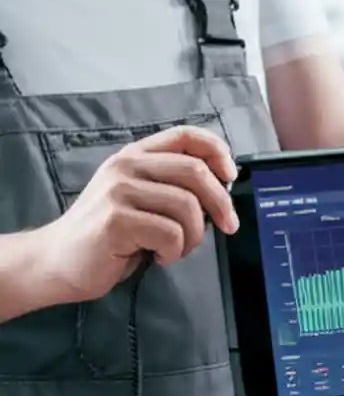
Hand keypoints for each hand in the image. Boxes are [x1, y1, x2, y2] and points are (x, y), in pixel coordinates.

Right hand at [32, 125, 238, 304]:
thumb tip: (222, 187)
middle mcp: (126, 167)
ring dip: (194, 236)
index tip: (231, 175)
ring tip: (176, 247)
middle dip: (221, 203)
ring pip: (187, 207)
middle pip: (195, 171)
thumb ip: (172, 186)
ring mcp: (118, 191)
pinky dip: (174, 252)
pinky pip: (171, 234)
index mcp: (135, 156)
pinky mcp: (116, 220)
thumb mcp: (140, 198)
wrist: (60, 260)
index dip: (217, 151)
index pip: (185, 136)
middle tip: (228, 225)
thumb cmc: (110, 233)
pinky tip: (158, 255)